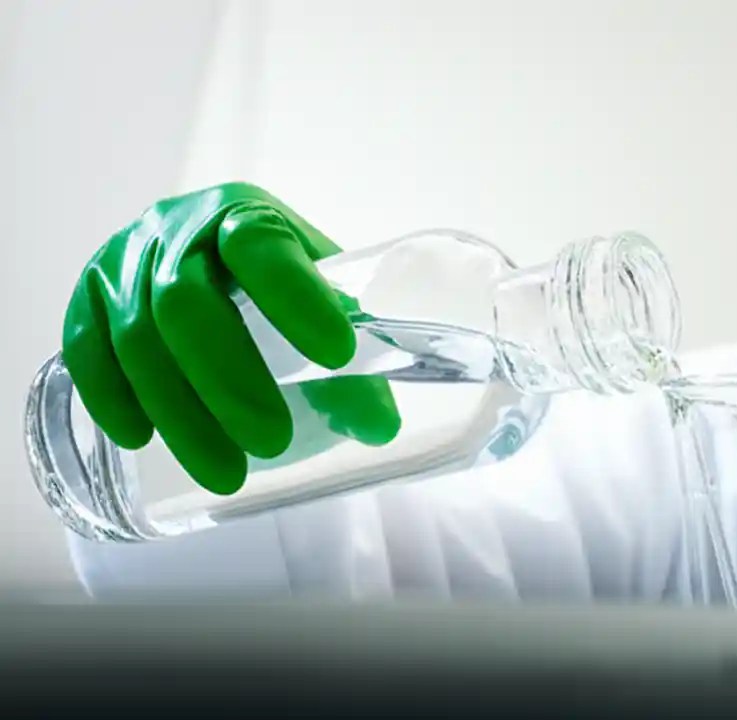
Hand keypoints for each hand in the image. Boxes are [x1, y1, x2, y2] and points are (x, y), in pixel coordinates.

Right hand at [62, 182, 400, 495]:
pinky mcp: (90, 296)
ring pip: (135, 335)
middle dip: (227, 381)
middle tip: (272, 442)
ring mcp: (125, 258)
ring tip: (226, 472)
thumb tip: (377, 427)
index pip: (263, 247)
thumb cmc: (285, 297)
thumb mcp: (327, 319)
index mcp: (248, 215)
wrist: (226, 274)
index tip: (337, 355)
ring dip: (179, 413)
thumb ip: (355, 372)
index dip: (296, 299)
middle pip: (184, 300)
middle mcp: (178, 226)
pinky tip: (141, 437)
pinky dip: (111, 394)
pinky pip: (86, 346)